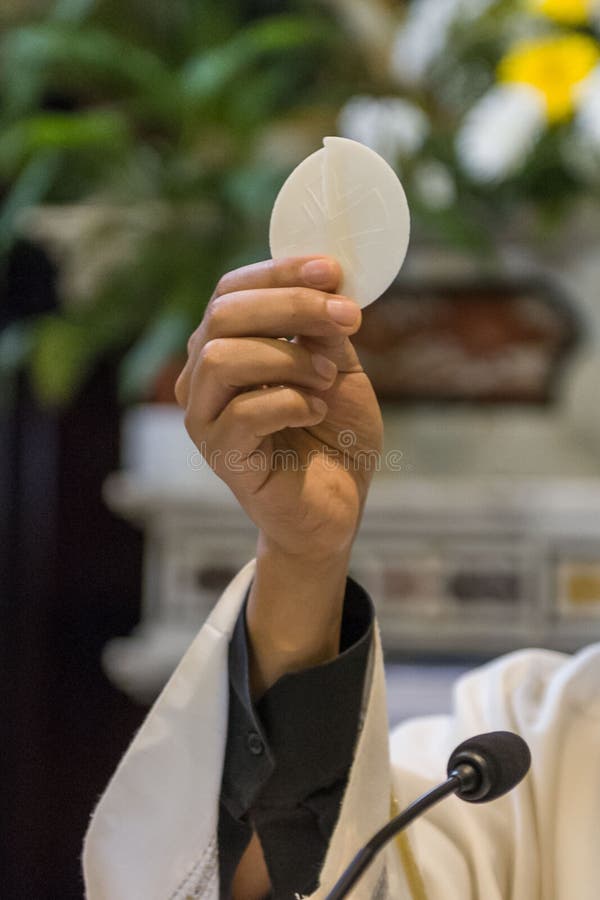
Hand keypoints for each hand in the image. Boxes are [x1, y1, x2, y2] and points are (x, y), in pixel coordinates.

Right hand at [175, 255, 382, 561]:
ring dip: (288, 359)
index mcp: (225, 346)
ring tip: (328, 378)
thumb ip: (323, 332)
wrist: (336, 506)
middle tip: (347, 319)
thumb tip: (325, 285)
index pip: (231, 292)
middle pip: (224, 315)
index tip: (333, 270)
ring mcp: (204, 417)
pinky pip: (243, 412)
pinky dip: (290, 403)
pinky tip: (315, 412)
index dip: (279, 272)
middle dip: (291, 306)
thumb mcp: (339, 370)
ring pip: (222, 358)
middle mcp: (201, 377)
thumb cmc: (334, 436)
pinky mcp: (220, 455)